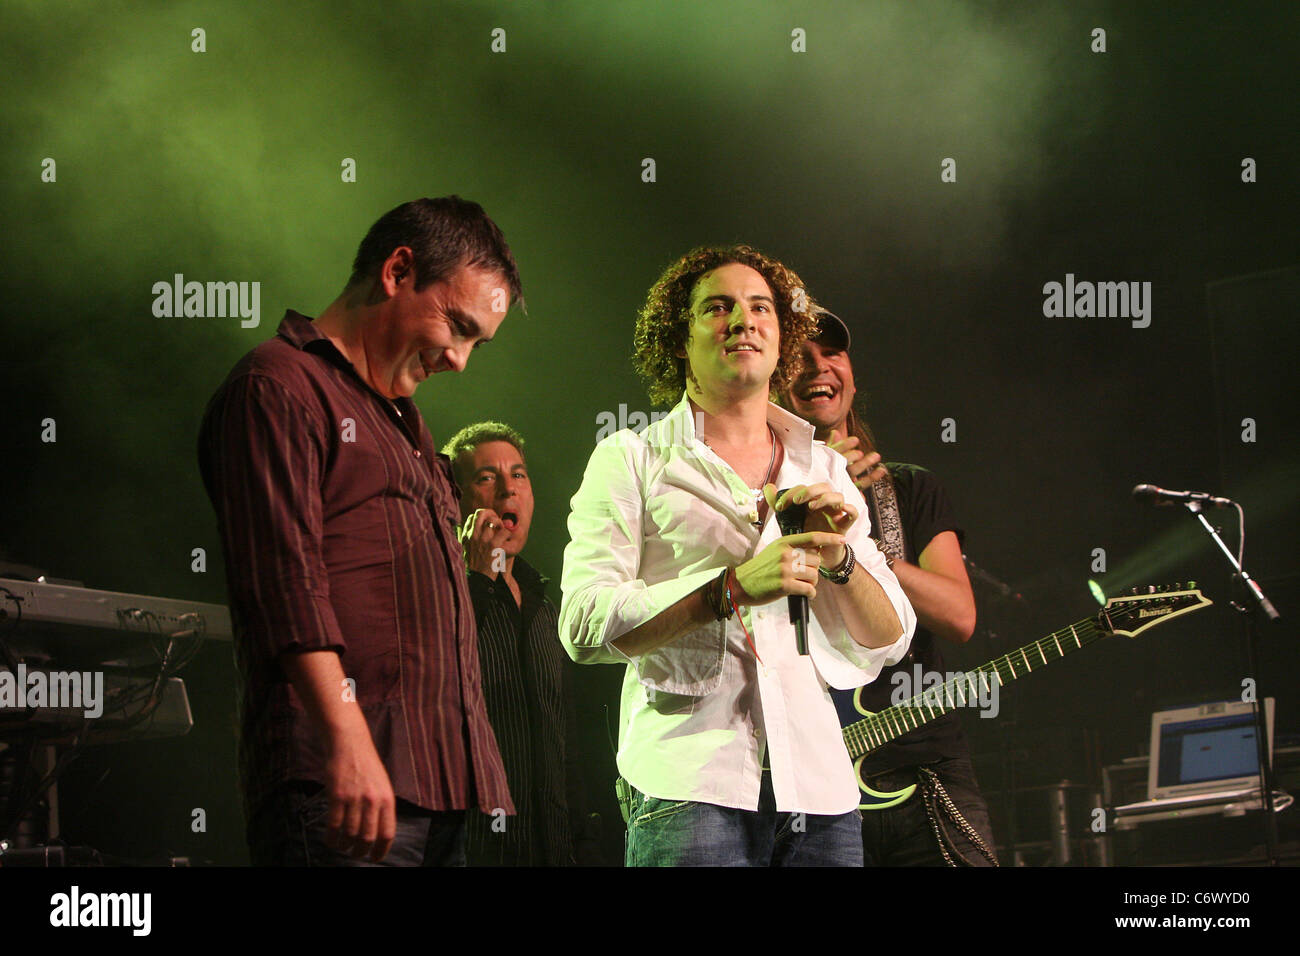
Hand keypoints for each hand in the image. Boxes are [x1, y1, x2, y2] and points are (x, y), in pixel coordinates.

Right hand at [323, 723, 396, 861]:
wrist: (349, 743)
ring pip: (350, 834)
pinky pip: (334, 825)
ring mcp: (354, 798)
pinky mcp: (337, 796)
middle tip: (356, 854)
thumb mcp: (382, 784)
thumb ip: (382, 806)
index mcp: (388, 798)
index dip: (381, 850)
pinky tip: (331, 839)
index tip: (375, 858)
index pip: (387, 833)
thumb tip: (378, 832)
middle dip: (361, 852)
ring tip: (342, 846)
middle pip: (367, 838)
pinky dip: (331, 837)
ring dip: (345, 845)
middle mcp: (373, 800)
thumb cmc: (366, 764)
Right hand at [459, 508, 509, 575]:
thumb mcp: (465, 549)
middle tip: (497, 523)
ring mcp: (483, 540)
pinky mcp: (493, 545)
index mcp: (466, 536)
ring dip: (501, 525)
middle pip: (482, 513)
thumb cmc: (474, 565)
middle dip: (492, 514)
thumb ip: (465, 537)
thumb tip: (460, 527)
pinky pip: (504, 531)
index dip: (483, 516)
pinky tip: (507, 541)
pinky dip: (508, 534)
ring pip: (494, 520)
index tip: (488, 522)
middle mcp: (473, 535)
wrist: (478, 579)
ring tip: (502, 532)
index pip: (473, 516)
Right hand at [731, 529, 844, 605]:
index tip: (841, 539)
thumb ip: (792, 548)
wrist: (740, 584)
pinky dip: (810, 594)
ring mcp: (785, 569)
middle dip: (814, 570)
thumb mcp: (774, 551)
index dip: (829, 538)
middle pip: (816, 561)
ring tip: (801, 585)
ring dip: (811, 583)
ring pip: (814, 575)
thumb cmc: (760, 569)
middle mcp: (786, 554)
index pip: (812, 538)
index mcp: (784, 543)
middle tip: (804, 577)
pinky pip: (809, 589)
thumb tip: (814, 551)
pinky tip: (805, 594)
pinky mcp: (785, 585)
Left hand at [763, 483, 854, 568]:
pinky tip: (840, 511)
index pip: (803, 488)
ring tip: (812, 507)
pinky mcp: (845, 525)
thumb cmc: (803, 535)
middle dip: (809, 491)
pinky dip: (850, 509)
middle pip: (823, 486)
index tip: (779, 507)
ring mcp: (836, 513)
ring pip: (838, 496)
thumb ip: (778, 503)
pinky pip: (853, 512)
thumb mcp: (788, 520)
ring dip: (825, 498)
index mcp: (811, 500)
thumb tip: (768, 487)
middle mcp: (824, 504)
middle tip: (796, 501)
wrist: (816, 557)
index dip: (791, 493)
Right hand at [828, 429, 885, 489]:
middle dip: (852, 457)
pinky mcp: (850, 489)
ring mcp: (842, 480)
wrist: (820, 490)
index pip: (835, 452)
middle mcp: (834, 471)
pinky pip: (861, 485)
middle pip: (841, 462)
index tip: (855, 440)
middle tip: (860, 453)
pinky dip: (871, 478)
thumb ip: (834, 445)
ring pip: (853, 472)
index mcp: (827, 460)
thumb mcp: (826, 456)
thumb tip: (835, 432)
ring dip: (865, 464)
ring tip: (877, 456)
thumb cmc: (826, 468)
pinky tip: (881, 470)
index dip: (845, 446)